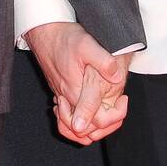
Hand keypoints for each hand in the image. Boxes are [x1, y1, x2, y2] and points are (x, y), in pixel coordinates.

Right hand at [24, 22, 130, 144]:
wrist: (43, 33)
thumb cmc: (64, 38)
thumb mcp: (87, 44)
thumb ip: (103, 62)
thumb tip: (116, 77)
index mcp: (75, 91)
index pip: (95, 123)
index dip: (115, 117)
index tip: (123, 100)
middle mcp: (66, 98)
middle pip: (85, 133)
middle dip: (106, 127)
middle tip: (118, 108)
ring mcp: (61, 96)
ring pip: (73, 129)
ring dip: (92, 128)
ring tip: (108, 113)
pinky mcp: (59, 92)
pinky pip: (67, 119)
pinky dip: (79, 121)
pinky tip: (90, 109)